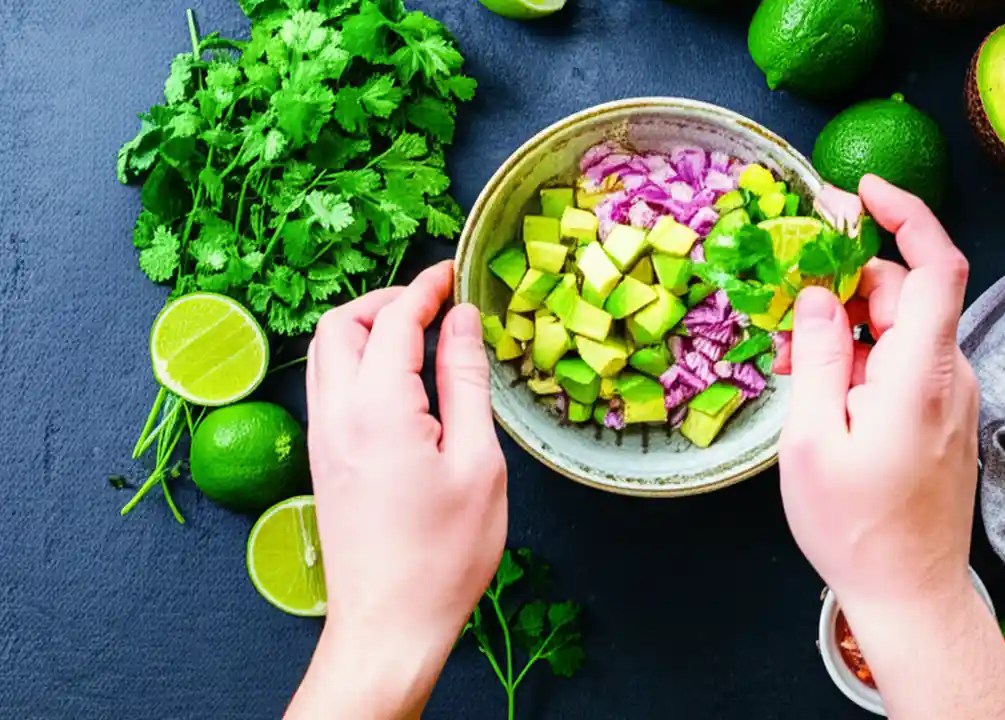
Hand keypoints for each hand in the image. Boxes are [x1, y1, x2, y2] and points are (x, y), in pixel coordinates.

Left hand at [288, 260, 506, 718]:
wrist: (388, 625)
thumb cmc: (444, 553)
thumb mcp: (476, 461)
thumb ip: (465, 381)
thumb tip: (462, 321)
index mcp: (377, 408)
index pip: (394, 319)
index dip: (426, 287)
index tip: (455, 271)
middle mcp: (336, 414)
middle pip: (341, 324)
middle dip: (385, 300)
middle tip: (434, 304)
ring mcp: (321, 438)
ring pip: (326, 353)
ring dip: (366, 328)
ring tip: (419, 336)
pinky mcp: (322, 461)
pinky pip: (328, 386)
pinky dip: (358, 362)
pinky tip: (401, 382)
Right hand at [780, 175, 976, 606]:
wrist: (911, 595)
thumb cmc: (856, 526)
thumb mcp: (813, 438)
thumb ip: (815, 355)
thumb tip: (815, 293)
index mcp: (920, 373)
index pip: (935, 264)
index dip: (905, 212)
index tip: (860, 191)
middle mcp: (947, 374)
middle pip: (901, 293)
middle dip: (841, 286)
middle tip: (783, 308)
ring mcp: (950, 396)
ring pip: (896, 329)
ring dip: (844, 328)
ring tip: (793, 366)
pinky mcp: (942, 416)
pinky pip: (900, 362)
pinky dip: (860, 358)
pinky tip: (822, 391)